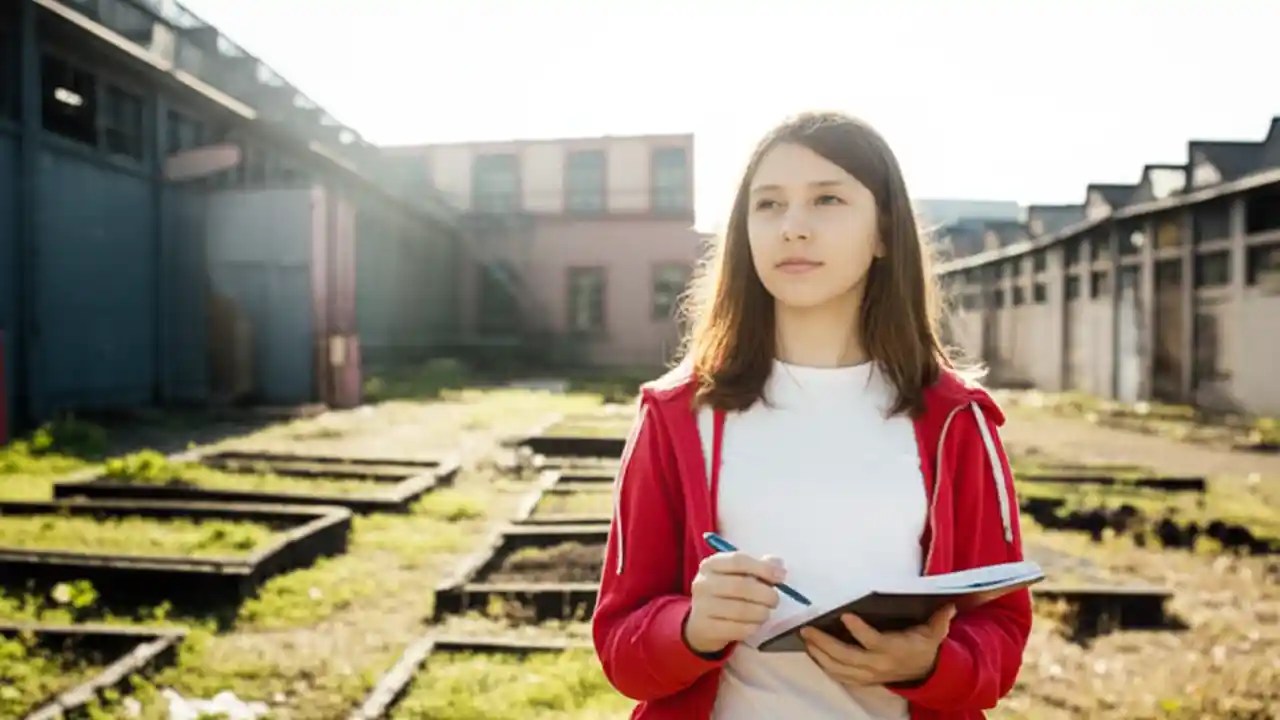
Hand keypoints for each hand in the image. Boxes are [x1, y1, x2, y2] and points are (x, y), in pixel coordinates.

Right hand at [683, 551, 784, 654]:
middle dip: (765, 594)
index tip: (781, 576)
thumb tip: (778, 565)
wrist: (699, 624)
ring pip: (741, 610)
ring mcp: (702, 607)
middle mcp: (703, 583)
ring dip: (761, 613)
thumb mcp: (736, 576)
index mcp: (711, 564)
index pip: (738, 561)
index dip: (763, 568)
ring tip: (765, 613)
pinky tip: (754, 624)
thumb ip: (758, 567)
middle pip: (741, 586)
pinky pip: (738, 629)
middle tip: (775, 600)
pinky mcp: (706, 629)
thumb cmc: (723, 594)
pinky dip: (752, 627)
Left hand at [800, 604, 955, 686]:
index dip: (859, 630)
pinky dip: (823, 665)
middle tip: (808, 629)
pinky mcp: (861, 679)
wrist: (924, 673)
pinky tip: (812, 651)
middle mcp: (878, 664)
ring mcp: (868, 674)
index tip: (845, 615)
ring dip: (819, 654)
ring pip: (838, 668)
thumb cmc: (923, 646)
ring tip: (806, 638)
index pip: (872, 641)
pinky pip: (838, 675)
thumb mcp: (934, 632)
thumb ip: (939, 619)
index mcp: (893, 649)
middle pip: (846, 657)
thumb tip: (949, 604)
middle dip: (824, 643)